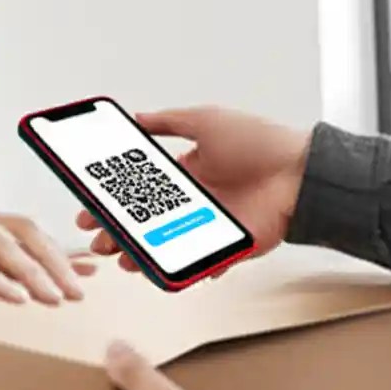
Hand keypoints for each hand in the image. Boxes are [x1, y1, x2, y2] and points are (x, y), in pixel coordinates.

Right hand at [0, 170, 96, 304]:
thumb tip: (19, 292)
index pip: (34, 235)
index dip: (64, 252)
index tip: (93, 274)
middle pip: (29, 234)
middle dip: (57, 263)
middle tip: (80, 293)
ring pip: (3, 243)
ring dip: (31, 272)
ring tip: (54, 299)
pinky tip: (10, 294)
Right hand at [82, 106, 310, 272]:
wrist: (301, 173)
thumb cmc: (260, 142)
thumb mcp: (206, 121)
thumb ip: (168, 122)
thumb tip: (136, 117)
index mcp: (185, 173)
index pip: (139, 191)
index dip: (112, 201)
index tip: (89, 209)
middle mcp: (192, 201)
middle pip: (145, 223)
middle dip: (118, 233)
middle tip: (97, 240)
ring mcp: (207, 226)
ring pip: (163, 246)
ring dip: (140, 254)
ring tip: (122, 259)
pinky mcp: (226, 247)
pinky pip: (195, 264)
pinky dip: (177, 271)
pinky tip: (157, 272)